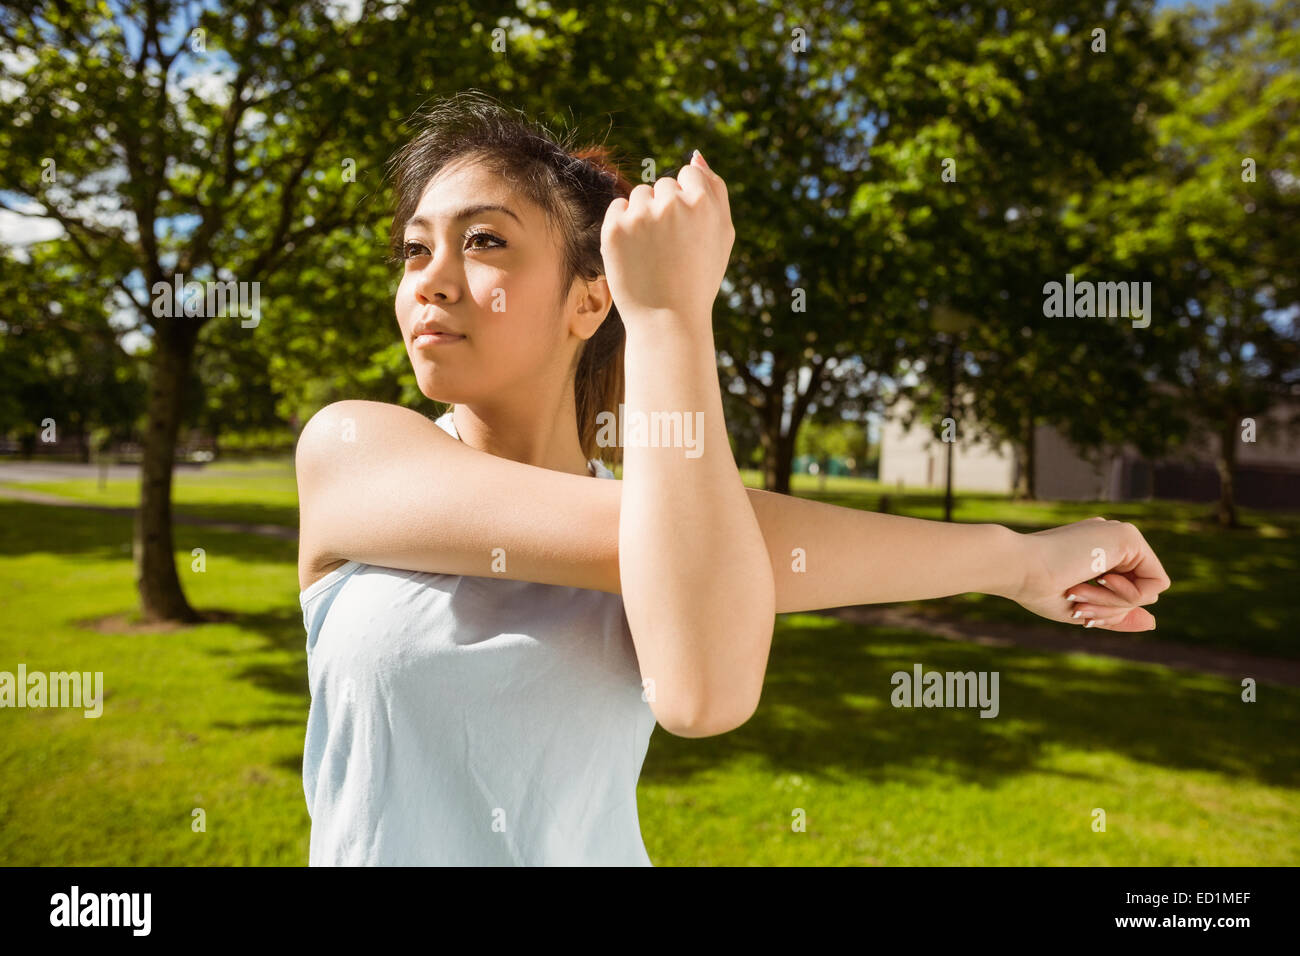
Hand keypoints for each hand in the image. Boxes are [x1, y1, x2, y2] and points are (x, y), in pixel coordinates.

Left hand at [599, 151, 733, 333]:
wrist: (667, 320)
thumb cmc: (699, 278)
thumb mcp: (722, 236)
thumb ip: (715, 191)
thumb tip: (695, 156)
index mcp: (702, 203)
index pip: (688, 175)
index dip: (687, 203)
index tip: (687, 231)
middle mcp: (671, 204)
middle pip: (662, 185)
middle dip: (665, 210)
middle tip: (670, 249)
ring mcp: (640, 216)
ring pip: (639, 195)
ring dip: (643, 216)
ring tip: (652, 252)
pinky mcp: (614, 228)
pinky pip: (617, 208)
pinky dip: (623, 226)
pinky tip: (635, 251)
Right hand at [1008, 516, 1171, 630]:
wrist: (1018, 567)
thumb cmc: (1037, 588)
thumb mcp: (1083, 608)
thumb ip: (1117, 614)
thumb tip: (1153, 621)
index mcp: (1095, 552)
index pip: (1124, 592)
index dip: (1107, 610)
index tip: (1077, 610)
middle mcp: (1109, 541)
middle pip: (1138, 591)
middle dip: (1111, 609)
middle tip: (1078, 605)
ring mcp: (1119, 536)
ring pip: (1148, 589)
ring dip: (1116, 604)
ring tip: (1080, 592)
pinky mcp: (1128, 536)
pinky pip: (1156, 583)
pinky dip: (1131, 596)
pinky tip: (1100, 581)